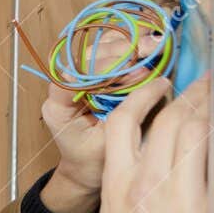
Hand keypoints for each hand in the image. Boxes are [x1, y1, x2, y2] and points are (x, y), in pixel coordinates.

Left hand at [40, 23, 166, 211]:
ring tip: (155, 43)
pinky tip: (150, 42)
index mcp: (58, 106)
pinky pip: (110, 52)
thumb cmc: (92, 161)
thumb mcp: (109, 140)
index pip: (77, 74)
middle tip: (154, 46)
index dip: (106, 66)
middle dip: (123, 50)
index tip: (134, 65)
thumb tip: (148, 75)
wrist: (85, 169)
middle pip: (90, 56)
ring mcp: (78, 78)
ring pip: (100, 49)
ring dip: (129, 42)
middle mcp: (64, 88)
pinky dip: (130, 44)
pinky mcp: (94, 75)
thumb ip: (124, 110)